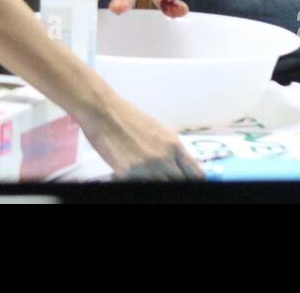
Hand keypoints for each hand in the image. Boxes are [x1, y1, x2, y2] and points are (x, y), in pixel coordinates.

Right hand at [78, 91, 203, 180]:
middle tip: (169, 180)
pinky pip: (139, 184)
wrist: (103, 112)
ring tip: (148, 174)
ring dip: (157, 181)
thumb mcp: (157, 130)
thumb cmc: (128, 117)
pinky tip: (133, 174)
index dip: (196, 181)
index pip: (195, 172)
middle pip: (180, 182)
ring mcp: (146, 168)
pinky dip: (138, 182)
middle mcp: (164, 158)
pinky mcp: (128, 175)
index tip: (193, 183)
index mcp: (173, 144)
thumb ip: (169, 148)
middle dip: (177, 182)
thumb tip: (178, 164)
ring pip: (162, 186)